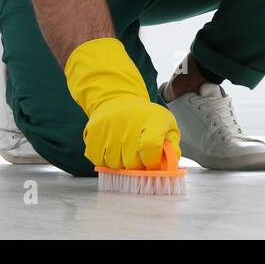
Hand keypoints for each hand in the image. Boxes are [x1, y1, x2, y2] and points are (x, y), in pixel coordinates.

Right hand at [64, 38, 180, 169]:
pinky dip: (105, 160)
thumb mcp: (165, 123)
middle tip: (138, 155)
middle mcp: (128, 124)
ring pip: (115, 164)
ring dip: (121, 163)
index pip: (151, 148)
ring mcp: (108, 130)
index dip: (152, 160)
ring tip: (125, 150)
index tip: (151, 160)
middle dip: (137, 164)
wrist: (116, 99)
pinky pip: (99, 160)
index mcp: (151, 121)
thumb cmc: (144, 115)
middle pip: (132, 161)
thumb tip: (171, 163)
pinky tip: (112, 149)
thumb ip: (172, 144)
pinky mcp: (92, 134)